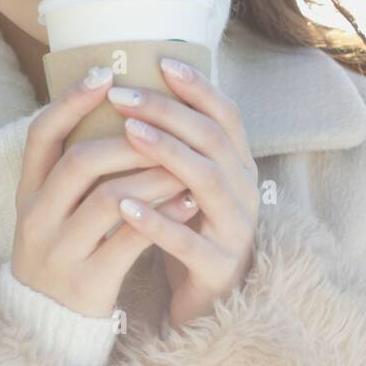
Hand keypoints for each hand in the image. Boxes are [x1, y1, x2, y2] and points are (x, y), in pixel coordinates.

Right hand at [10, 66, 199, 317]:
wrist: (49, 320)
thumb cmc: (66, 246)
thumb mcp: (54, 205)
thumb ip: (76, 164)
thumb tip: (121, 102)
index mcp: (28, 192)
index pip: (40, 135)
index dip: (71, 101)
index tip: (105, 72)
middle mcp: (37, 218)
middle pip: (79, 163)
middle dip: (128, 140)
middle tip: (163, 124)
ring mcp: (61, 251)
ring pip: (109, 199)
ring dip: (153, 175)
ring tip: (185, 161)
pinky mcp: (88, 281)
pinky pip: (130, 241)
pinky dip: (164, 216)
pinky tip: (189, 200)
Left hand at [107, 58, 258, 330]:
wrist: (206, 304)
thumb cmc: (190, 231)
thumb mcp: (191, 182)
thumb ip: (180, 144)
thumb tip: (139, 90)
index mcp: (238, 165)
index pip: (226, 114)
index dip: (198, 86)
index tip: (161, 61)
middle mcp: (244, 190)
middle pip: (212, 138)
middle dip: (167, 111)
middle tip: (121, 96)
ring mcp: (235, 228)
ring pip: (206, 181)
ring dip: (166, 153)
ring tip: (127, 133)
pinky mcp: (217, 267)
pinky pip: (188, 242)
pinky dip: (157, 221)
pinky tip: (124, 207)